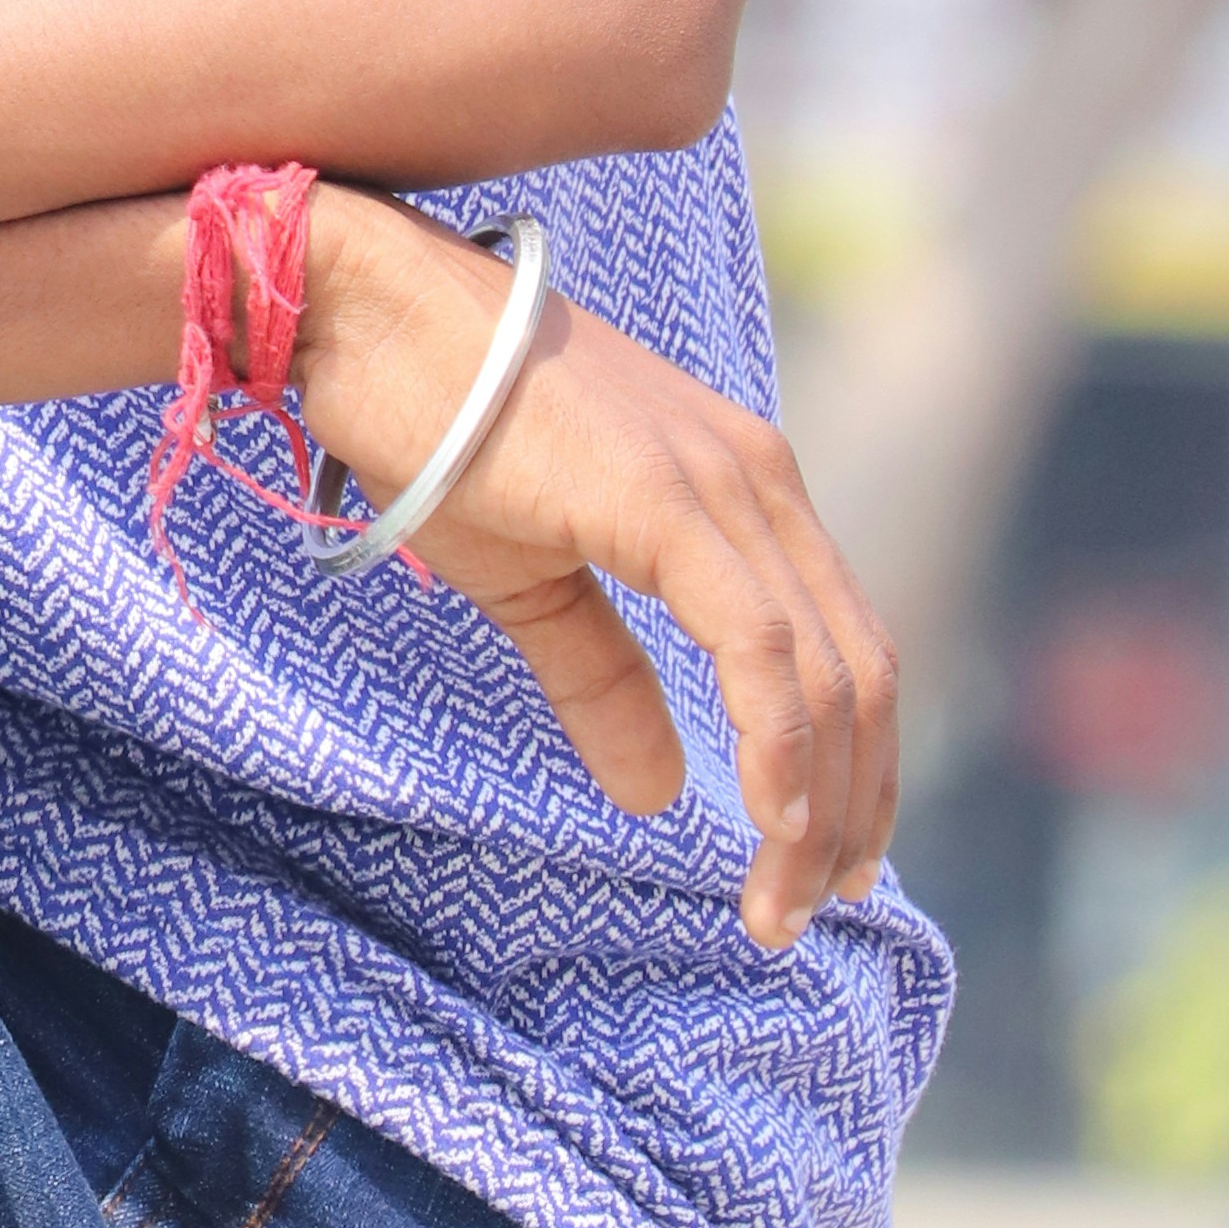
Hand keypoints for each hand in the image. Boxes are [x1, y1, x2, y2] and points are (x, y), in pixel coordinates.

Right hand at [299, 191, 897, 948]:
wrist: (369, 317)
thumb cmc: (436, 434)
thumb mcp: (534, 585)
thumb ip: (607, 683)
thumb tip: (660, 795)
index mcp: (742, 493)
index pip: (839, 648)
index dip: (849, 768)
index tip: (821, 865)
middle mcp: (760, 483)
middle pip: (858, 672)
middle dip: (850, 808)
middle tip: (808, 910)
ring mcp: (723, 485)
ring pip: (823, 671)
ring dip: (818, 804)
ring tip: (784, 902)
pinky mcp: (671, 500)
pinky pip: (760, 642)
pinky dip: (781, 741)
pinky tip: (772, 821)